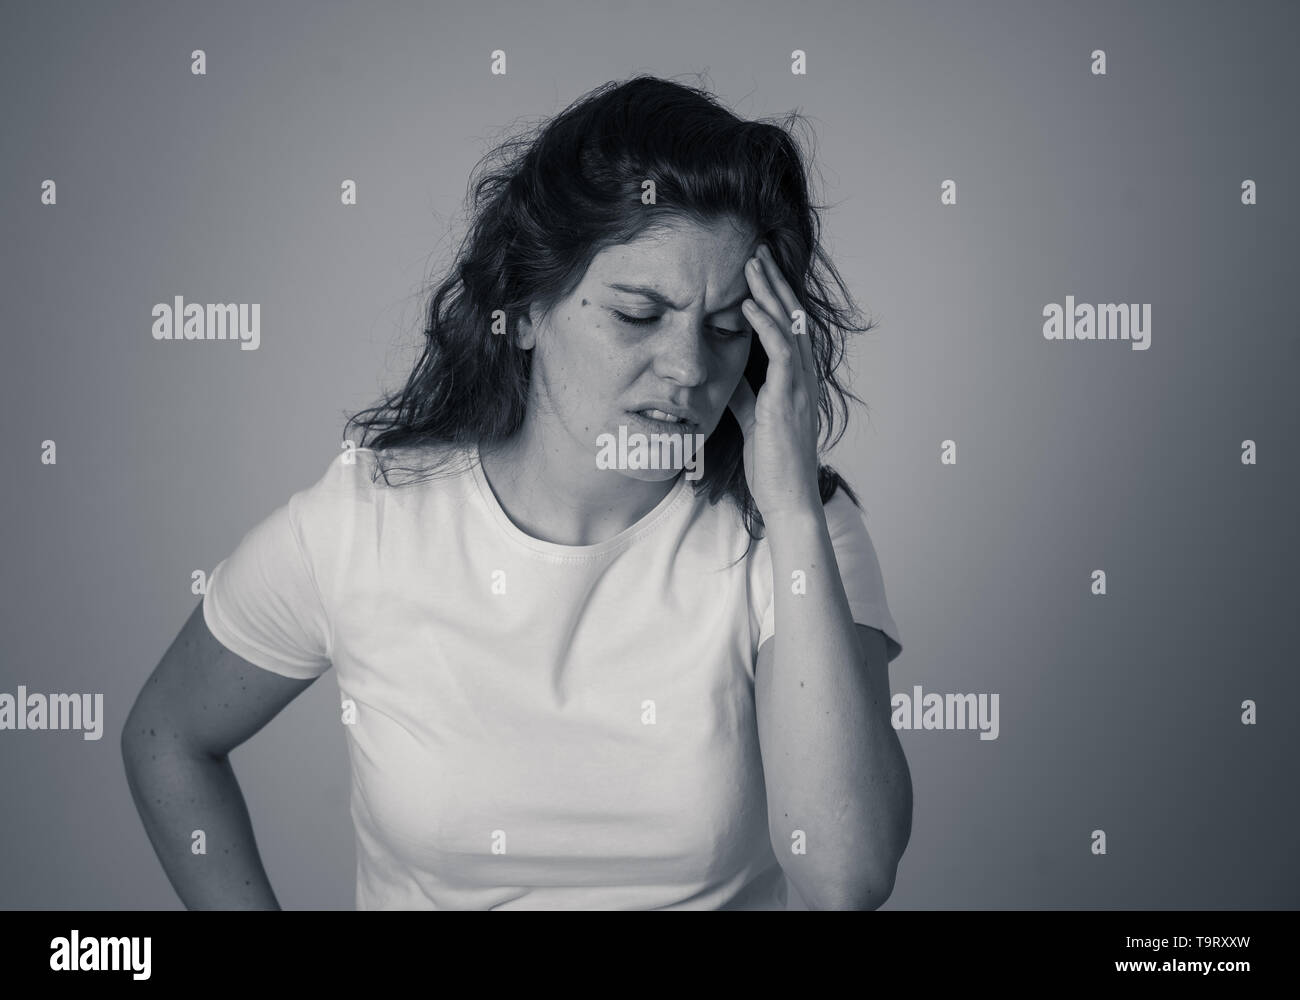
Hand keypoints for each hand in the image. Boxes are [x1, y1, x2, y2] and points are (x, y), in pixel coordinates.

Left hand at [727, 244, 821, 520]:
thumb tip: (725, 373)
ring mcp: (799, 384)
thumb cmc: (770, 463)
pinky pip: (779, 351)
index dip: (774, 297)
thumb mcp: (752, 418)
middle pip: (791, 317)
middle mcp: (802, 376)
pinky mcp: (788, 396)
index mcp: (795, 379)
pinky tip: (748, 305)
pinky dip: (765, 324)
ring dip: (769, 292)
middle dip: (773, 283)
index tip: (756, 272)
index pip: (787, 327)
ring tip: (752, 263)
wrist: (785, 496)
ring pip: (788, 325)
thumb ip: (743, 393)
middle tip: (756, 251)